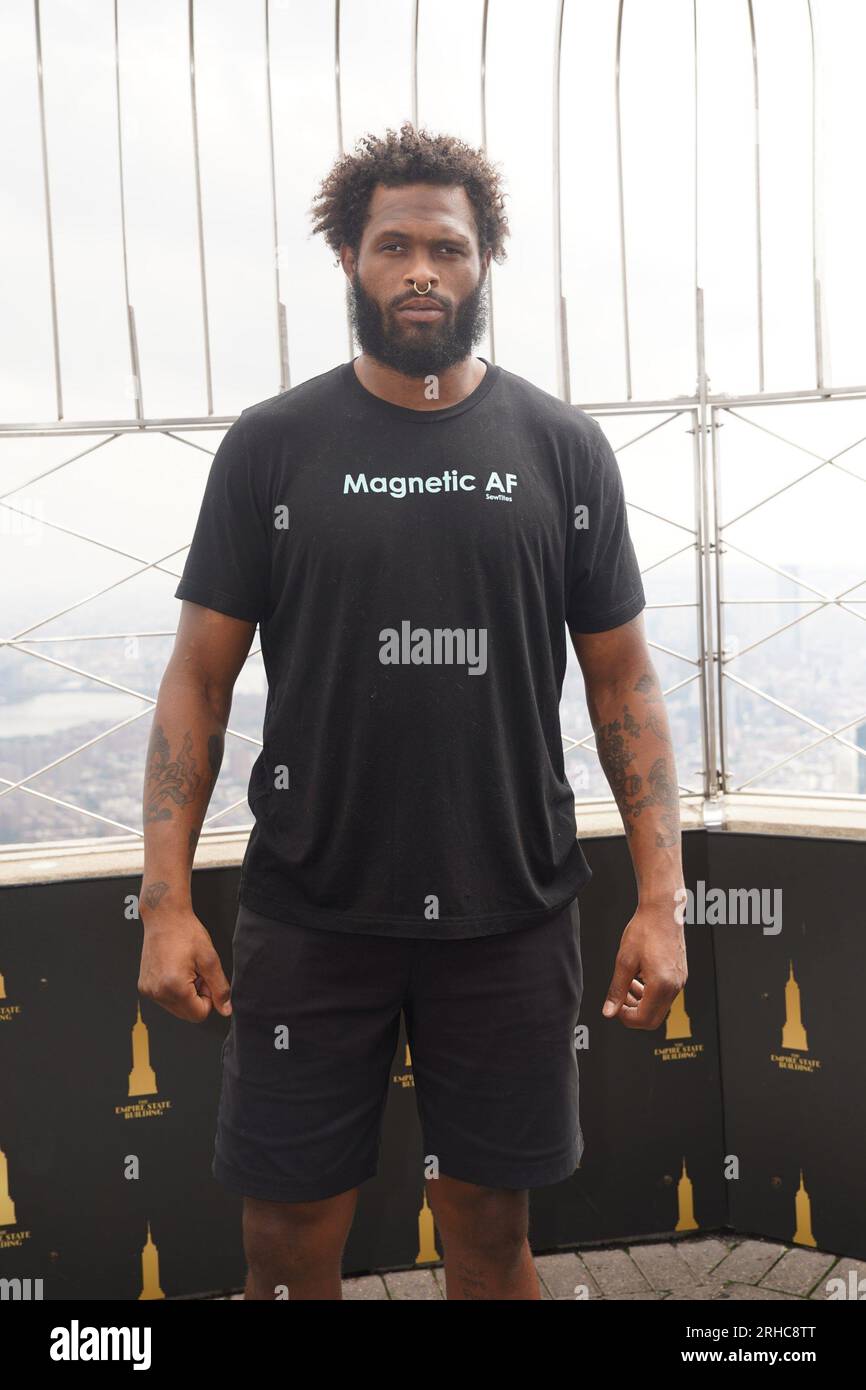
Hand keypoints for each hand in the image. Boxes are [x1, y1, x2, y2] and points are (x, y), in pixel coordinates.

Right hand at [138, 908, 231, 1022]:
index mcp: (173, 986)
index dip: (209, 998)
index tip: (206, 979)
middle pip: (187, 1014)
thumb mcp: (210, 959)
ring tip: (186, 969)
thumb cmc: (185, 932)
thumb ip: (220, 988)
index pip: (199, 1014)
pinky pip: (165, 999)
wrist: (164, 916)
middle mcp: (157, 992)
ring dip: (186, 994)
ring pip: (176, 1008)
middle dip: (197, 997)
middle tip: (197, 973)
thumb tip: (226, 1010)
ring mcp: (148, 990)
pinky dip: (174, 990)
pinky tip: (175, 970)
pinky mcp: (144, 986)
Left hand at [601, 899, 686, 1029]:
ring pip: (659, 1008)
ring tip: (627, 984)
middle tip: (620, 997)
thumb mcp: (624, 961)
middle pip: (653, 1019)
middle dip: (633, 1013)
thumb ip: (617, 990)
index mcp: (661, 985)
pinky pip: (665, 995)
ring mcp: (679, 981)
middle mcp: (675, 987)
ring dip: (640, 1002)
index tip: (614, 1006)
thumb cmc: (645, 930)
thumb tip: (608, 1012)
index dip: (625, 1017)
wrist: (663, 911)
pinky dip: (650, 993)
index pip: (643, 1019)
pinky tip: (638, 977)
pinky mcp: (680, 975)